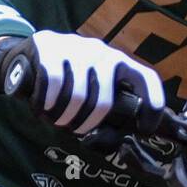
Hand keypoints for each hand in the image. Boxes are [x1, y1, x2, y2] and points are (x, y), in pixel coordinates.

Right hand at [0, 31, 164, 150]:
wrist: (33, 48)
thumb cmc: (70, 75)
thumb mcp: (93, 82)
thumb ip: (106, 100)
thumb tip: (116, 139)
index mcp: (120, 62)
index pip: (147, 78)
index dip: (152, 104)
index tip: (146, 129)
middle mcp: (102, 53)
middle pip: (103, 101)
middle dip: (87, 124)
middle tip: (74, 130)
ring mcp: (77, 47)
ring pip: (77, 96)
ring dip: (64, 117)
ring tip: (56, 120)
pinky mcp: (51, 47)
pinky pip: (53, 83)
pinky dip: (46, 102)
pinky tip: (42, 108)